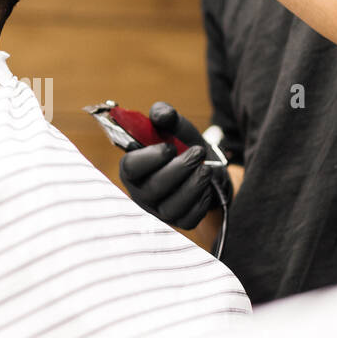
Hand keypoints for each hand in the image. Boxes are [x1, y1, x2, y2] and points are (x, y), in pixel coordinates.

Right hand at [118, 102, 231, 230]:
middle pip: (153, 189)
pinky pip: (190, 218)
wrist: (206, 166)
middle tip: (198, 153)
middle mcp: (141, 194)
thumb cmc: (183, 146)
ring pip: (172, 208)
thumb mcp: (175, 126)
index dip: (151, 158)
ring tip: (206, 169)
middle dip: (180, 169)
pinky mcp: (180, 223)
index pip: (130, 169)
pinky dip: (202, 200)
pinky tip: (205, 186)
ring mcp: (160, 212)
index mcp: (132, 169)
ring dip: (193, 184)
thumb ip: (165, 115)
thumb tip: (160, 114)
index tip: (170, 147)